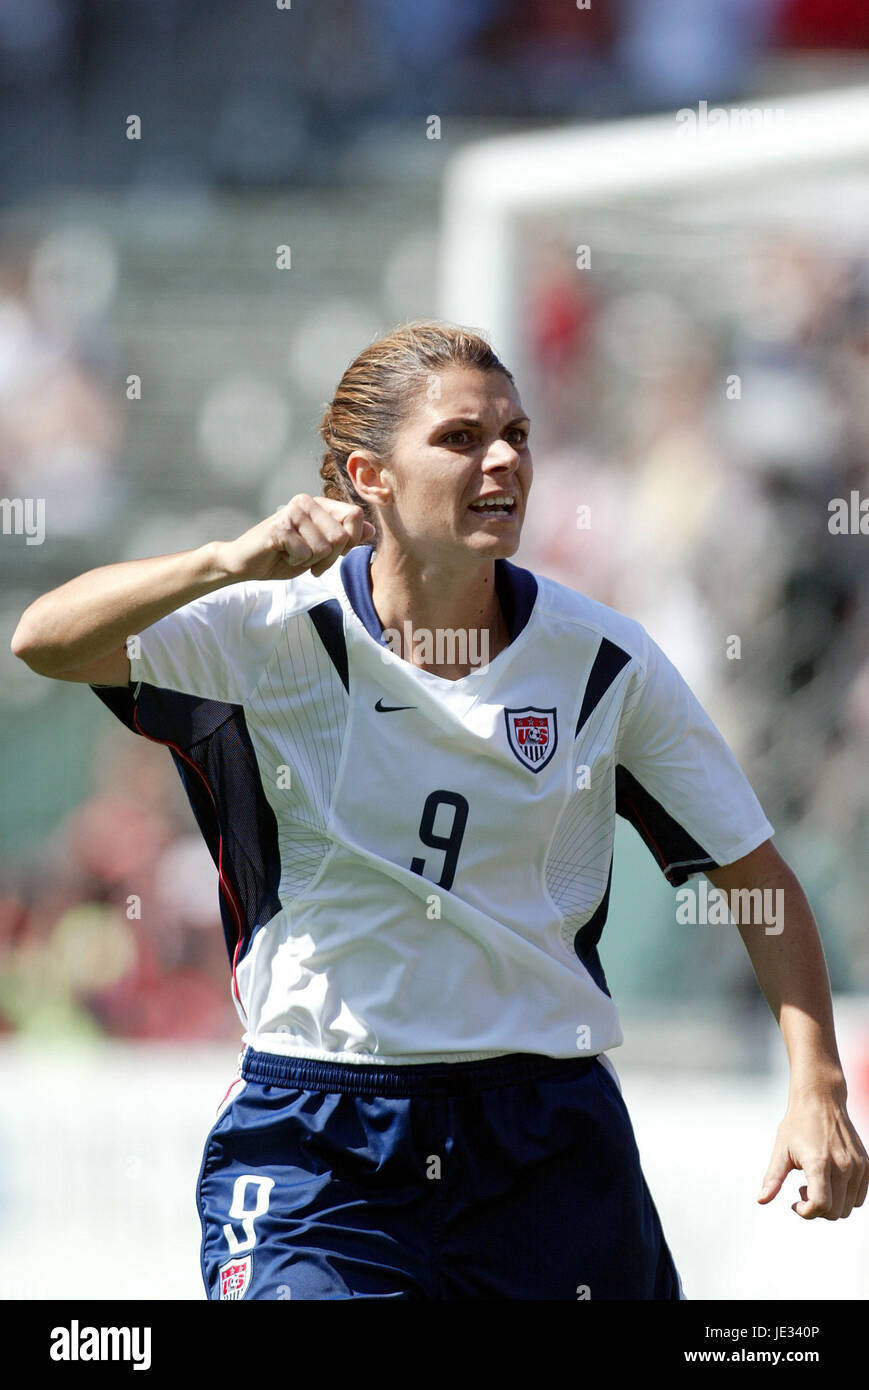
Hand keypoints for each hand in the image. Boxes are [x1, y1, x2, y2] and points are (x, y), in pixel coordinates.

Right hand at [219, 494, 375, 582]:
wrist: (246, 563)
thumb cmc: (283, 555)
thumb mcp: (320, 549)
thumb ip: (344, 538)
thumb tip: (370, 530)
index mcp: (319, 504)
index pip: (355, 516)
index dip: (349, 541)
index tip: (330, 552)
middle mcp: (306, 502)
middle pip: (341, 536)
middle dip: (328, 558)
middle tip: (308, 558)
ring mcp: (292, 513)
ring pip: (324, 547)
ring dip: (310, 561)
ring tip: (292, 554)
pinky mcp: (279, 527)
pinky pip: (304, 553)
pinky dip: (295, 562)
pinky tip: (281, 554)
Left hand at [757, 1089, 868, 1218]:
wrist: (821, 1099)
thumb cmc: (797, 1124)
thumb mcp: (781, 1150)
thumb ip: (773, 1178)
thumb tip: (760, 1201)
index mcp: (819, 1163)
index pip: (820, 1205)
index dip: (806, 1212)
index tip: (795, 1202)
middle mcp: (842, 1166)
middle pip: (835, 1212)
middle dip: (816, 1210)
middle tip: (802, 1190)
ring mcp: (857, 1166)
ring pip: (849, 1208)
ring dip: (831, 1205)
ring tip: (815, 1183)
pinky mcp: (866, 1165)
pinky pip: (859, 1197)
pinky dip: (845, 1198)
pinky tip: (830, 1181)